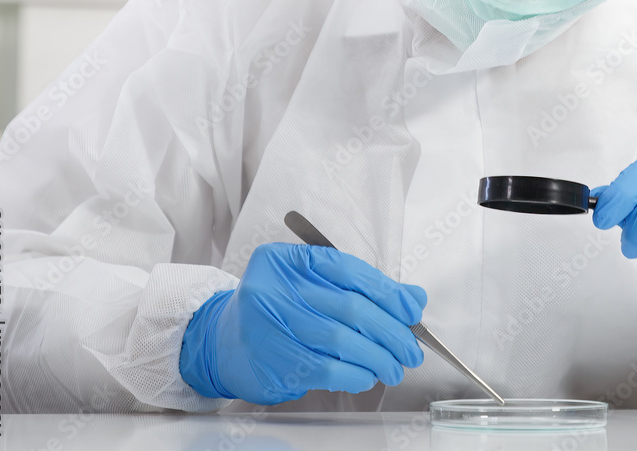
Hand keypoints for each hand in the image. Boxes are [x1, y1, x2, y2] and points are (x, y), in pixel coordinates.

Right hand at [180, 242, 425, 404]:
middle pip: (350, 306)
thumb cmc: (276, 311)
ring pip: (341, 339)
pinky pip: (325, 368)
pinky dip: (354, 373)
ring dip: (378, 357)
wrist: (222, 343)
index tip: (411, 310)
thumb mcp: (312, 286)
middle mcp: (275, 288)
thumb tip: (414, 298)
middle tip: (410, 348)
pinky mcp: (272, 360)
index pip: (349, 270)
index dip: (387, 292)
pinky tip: (367, 376)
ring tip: (394, 366)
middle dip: (391, 330)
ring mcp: (270, 324)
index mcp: (287, 261)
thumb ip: (360, 287)